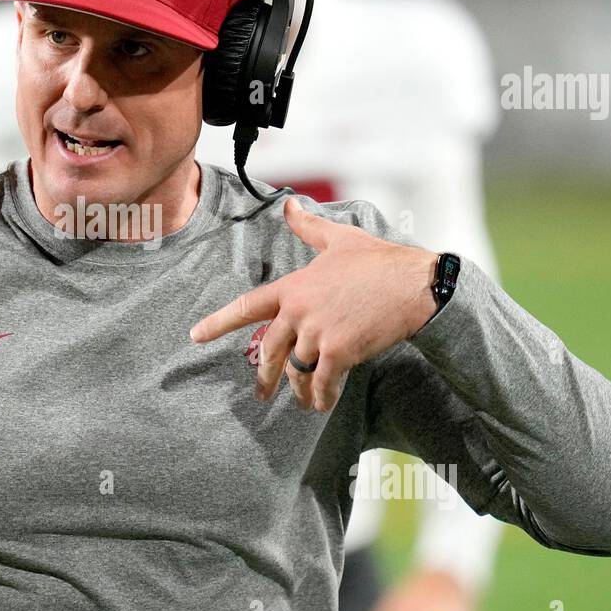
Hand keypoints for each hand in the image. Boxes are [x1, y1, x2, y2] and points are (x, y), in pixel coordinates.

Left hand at [190, 196, 437, 410]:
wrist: (415, 284)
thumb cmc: (379, 261)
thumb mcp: (339, 238)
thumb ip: (309, 228)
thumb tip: (290, 206)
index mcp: (293, 287)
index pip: (247, 307)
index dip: (218, 323)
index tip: (195, 337)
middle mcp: (299, 311)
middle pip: (269, 351)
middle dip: (265, 377)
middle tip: (260, 394)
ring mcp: (318, 333)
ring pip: (296, 370)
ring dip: (298, 390)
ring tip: (303, 402)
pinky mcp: (340, 351)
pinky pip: (322, 382)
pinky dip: (322, 397)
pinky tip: (323, 404)